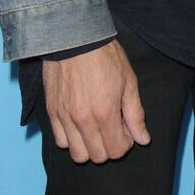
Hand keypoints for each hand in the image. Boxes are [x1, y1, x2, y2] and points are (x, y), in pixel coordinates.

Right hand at [42, 38, 150, 163]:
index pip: (116, 151)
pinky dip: (71, 139)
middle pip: (97, 157)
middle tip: (113, 127)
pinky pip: (60, 141)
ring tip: (95, 128)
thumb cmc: (106, 57)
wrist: (75, 38)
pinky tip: (80, 123)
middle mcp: (83, 121)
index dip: (125, 143)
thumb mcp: (129, 82)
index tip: (126, 129)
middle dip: (109, 146)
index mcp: (105, 114)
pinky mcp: (52, 112)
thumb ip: (135, 114)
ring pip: (77, 154)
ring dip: (89, 146)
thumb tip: (143, 139)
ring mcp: (64, 118)